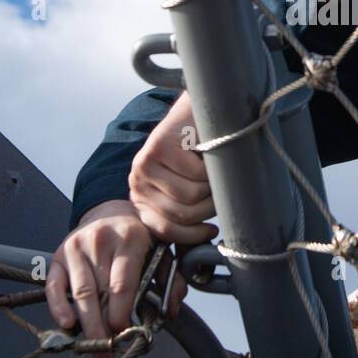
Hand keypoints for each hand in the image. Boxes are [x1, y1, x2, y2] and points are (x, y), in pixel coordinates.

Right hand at [46, 198, 192, 357]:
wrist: (109, 208)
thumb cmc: (139, 236)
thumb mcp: (161, 248)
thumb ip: (171, 279)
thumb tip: (171, 311)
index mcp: (130, 238)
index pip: (122, 284)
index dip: (121, 314)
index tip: (124, 334)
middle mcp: (100, 240)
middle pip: (99, 293)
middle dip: (102, 328)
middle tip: (107, 354)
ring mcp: (76, 247)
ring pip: (79, 293)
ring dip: (85, 326)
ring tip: (94, 349)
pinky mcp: (58, 255)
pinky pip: (54, 286)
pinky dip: (58, 307)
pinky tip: (67, 326)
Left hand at [128, 90, 218, 242]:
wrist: (200, 108)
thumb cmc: (199, 152)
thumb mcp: (187, 187)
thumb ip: (184, 213)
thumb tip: (195, 249)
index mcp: (142, 196)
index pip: (164, 230)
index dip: (192, 236)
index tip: (212, 230)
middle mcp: (137, 181)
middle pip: (181, 215)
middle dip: (209, 207)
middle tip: (220, 192)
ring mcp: (145, 162)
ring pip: (191, 196)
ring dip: (213, 186)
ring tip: (215, 172)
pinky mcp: (159, 146)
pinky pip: (197, 174)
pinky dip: (213, 167)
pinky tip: (210, 153)